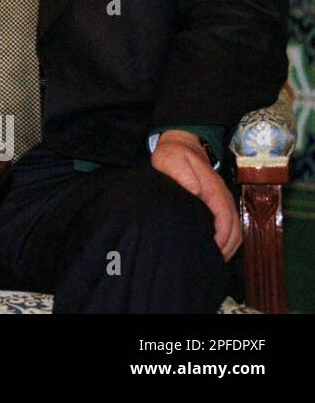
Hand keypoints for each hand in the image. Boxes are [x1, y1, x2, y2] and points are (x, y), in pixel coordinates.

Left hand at [152, 129, 240, 259]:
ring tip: (214, 260)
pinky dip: (227, 240)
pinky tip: (216, 249)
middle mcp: (222, 195)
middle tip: (210, 261)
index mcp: (212, 188)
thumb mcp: (172, 159)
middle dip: (226, 246)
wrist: (182, 145)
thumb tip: (197, 192)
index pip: (224, 215)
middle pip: (234, 226)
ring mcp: (222, 200)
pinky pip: (230, 225)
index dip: (221, 234)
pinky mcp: (218, 203)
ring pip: (235, 228)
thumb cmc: (174, 155)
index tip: (213, 248)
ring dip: (229, 246)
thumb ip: (182, 173)